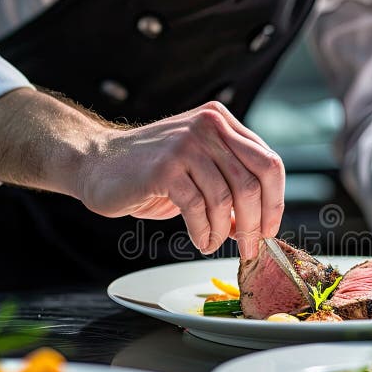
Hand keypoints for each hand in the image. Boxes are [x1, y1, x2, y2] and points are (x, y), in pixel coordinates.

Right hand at [78, 101, 284, 258]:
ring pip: (227, 198)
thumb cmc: (152, 172)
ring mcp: (186, 144)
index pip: (269, 163)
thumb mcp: (199, 168)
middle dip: (257, 223)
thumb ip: (230, 184)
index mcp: (222, 123)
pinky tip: (201, 239)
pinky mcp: (164, 168)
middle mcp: (208, 126)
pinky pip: (198, 208)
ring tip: (215, 243)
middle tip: (251, 248)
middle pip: (254, 182)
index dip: (275, 202)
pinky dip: (204, 231)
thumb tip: (260, 225)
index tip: (269, 231)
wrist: (96, 163)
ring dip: (225, 231)